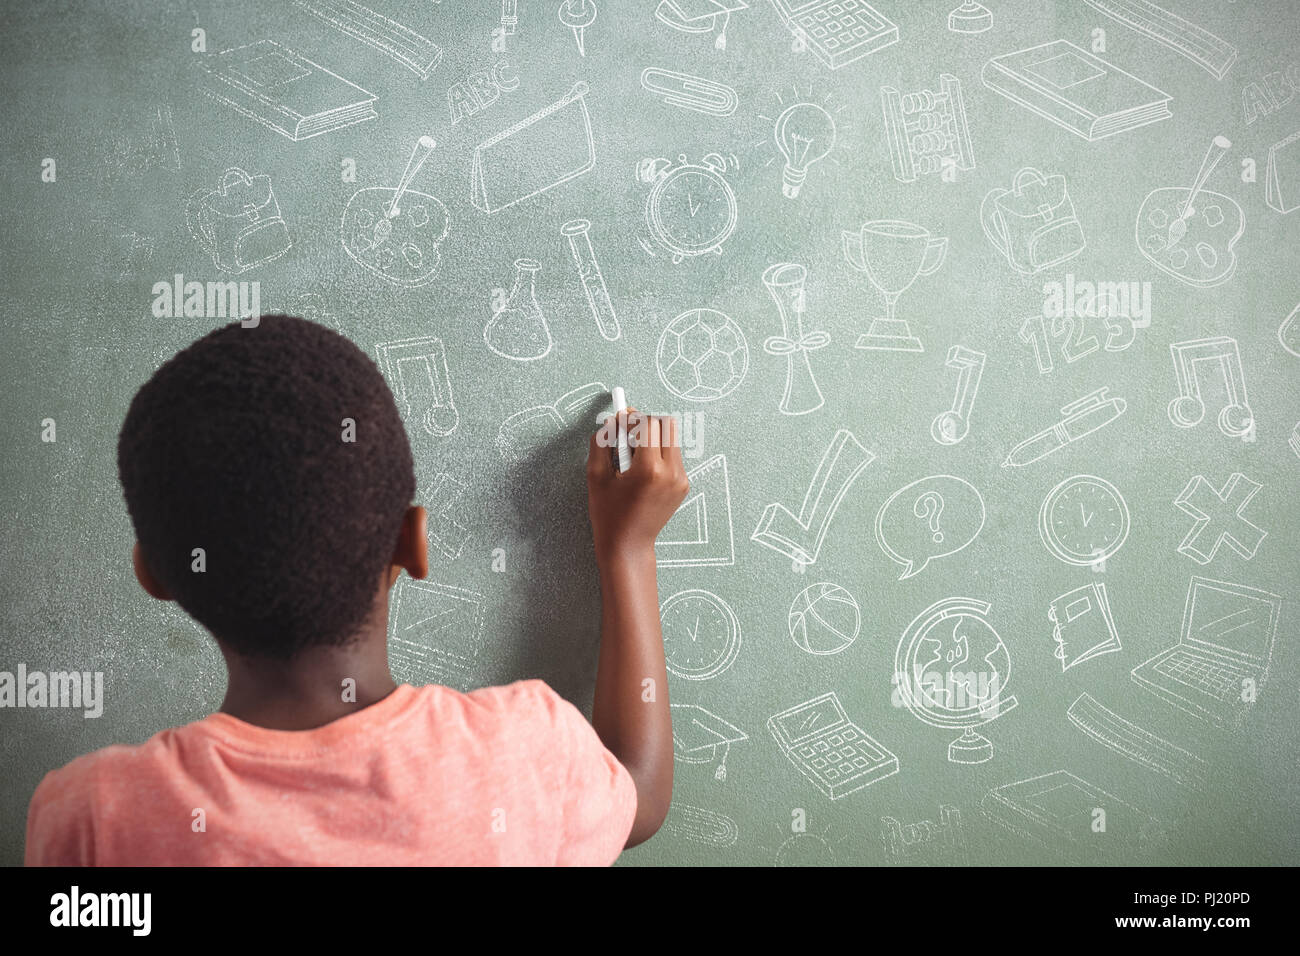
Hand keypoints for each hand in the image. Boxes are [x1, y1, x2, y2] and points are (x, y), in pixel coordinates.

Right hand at [586, 409, 688, 563]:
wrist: (628, 545)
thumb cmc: (609, 514)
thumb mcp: (596, 476)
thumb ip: (602, 443)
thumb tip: (611, 422)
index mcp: (649, 469)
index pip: (648, 423)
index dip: (632, 417)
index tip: (620, 420)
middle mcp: (671, 472)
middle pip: (666, 425)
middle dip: (645, 424)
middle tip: (626, 434)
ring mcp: (680, 479)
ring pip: (671, 439)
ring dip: (652, 438)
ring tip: (632, 456)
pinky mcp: (683, 485)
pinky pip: (673, 456)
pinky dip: (658, 454)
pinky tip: (641, 470)